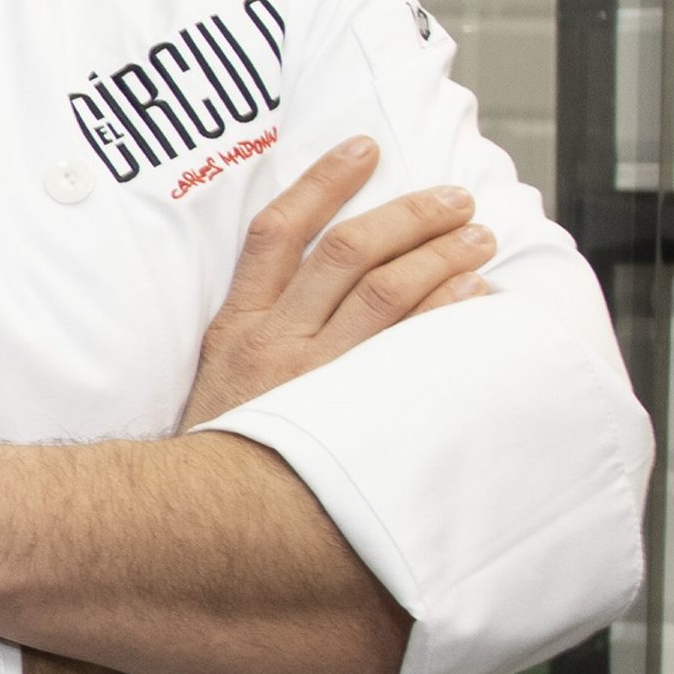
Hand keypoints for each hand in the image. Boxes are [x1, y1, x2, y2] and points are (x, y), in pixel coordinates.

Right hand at [181, 137, 494, 432]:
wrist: (196, 525)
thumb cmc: (218, 459)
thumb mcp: (217, 387)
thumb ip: (257, 339)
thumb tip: (317, 294)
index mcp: (237, 328)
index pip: (279, 232)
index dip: (323, 181)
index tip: (363, 148)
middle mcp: (274, 343)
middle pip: (348, 251)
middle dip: (408, 214)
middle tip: (453, 200)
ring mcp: (312, 377)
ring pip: (385, 291)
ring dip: (439, 253)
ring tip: (478, 238)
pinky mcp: (347, 413)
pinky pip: (411, 348)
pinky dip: (448, 312)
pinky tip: (476, 294)